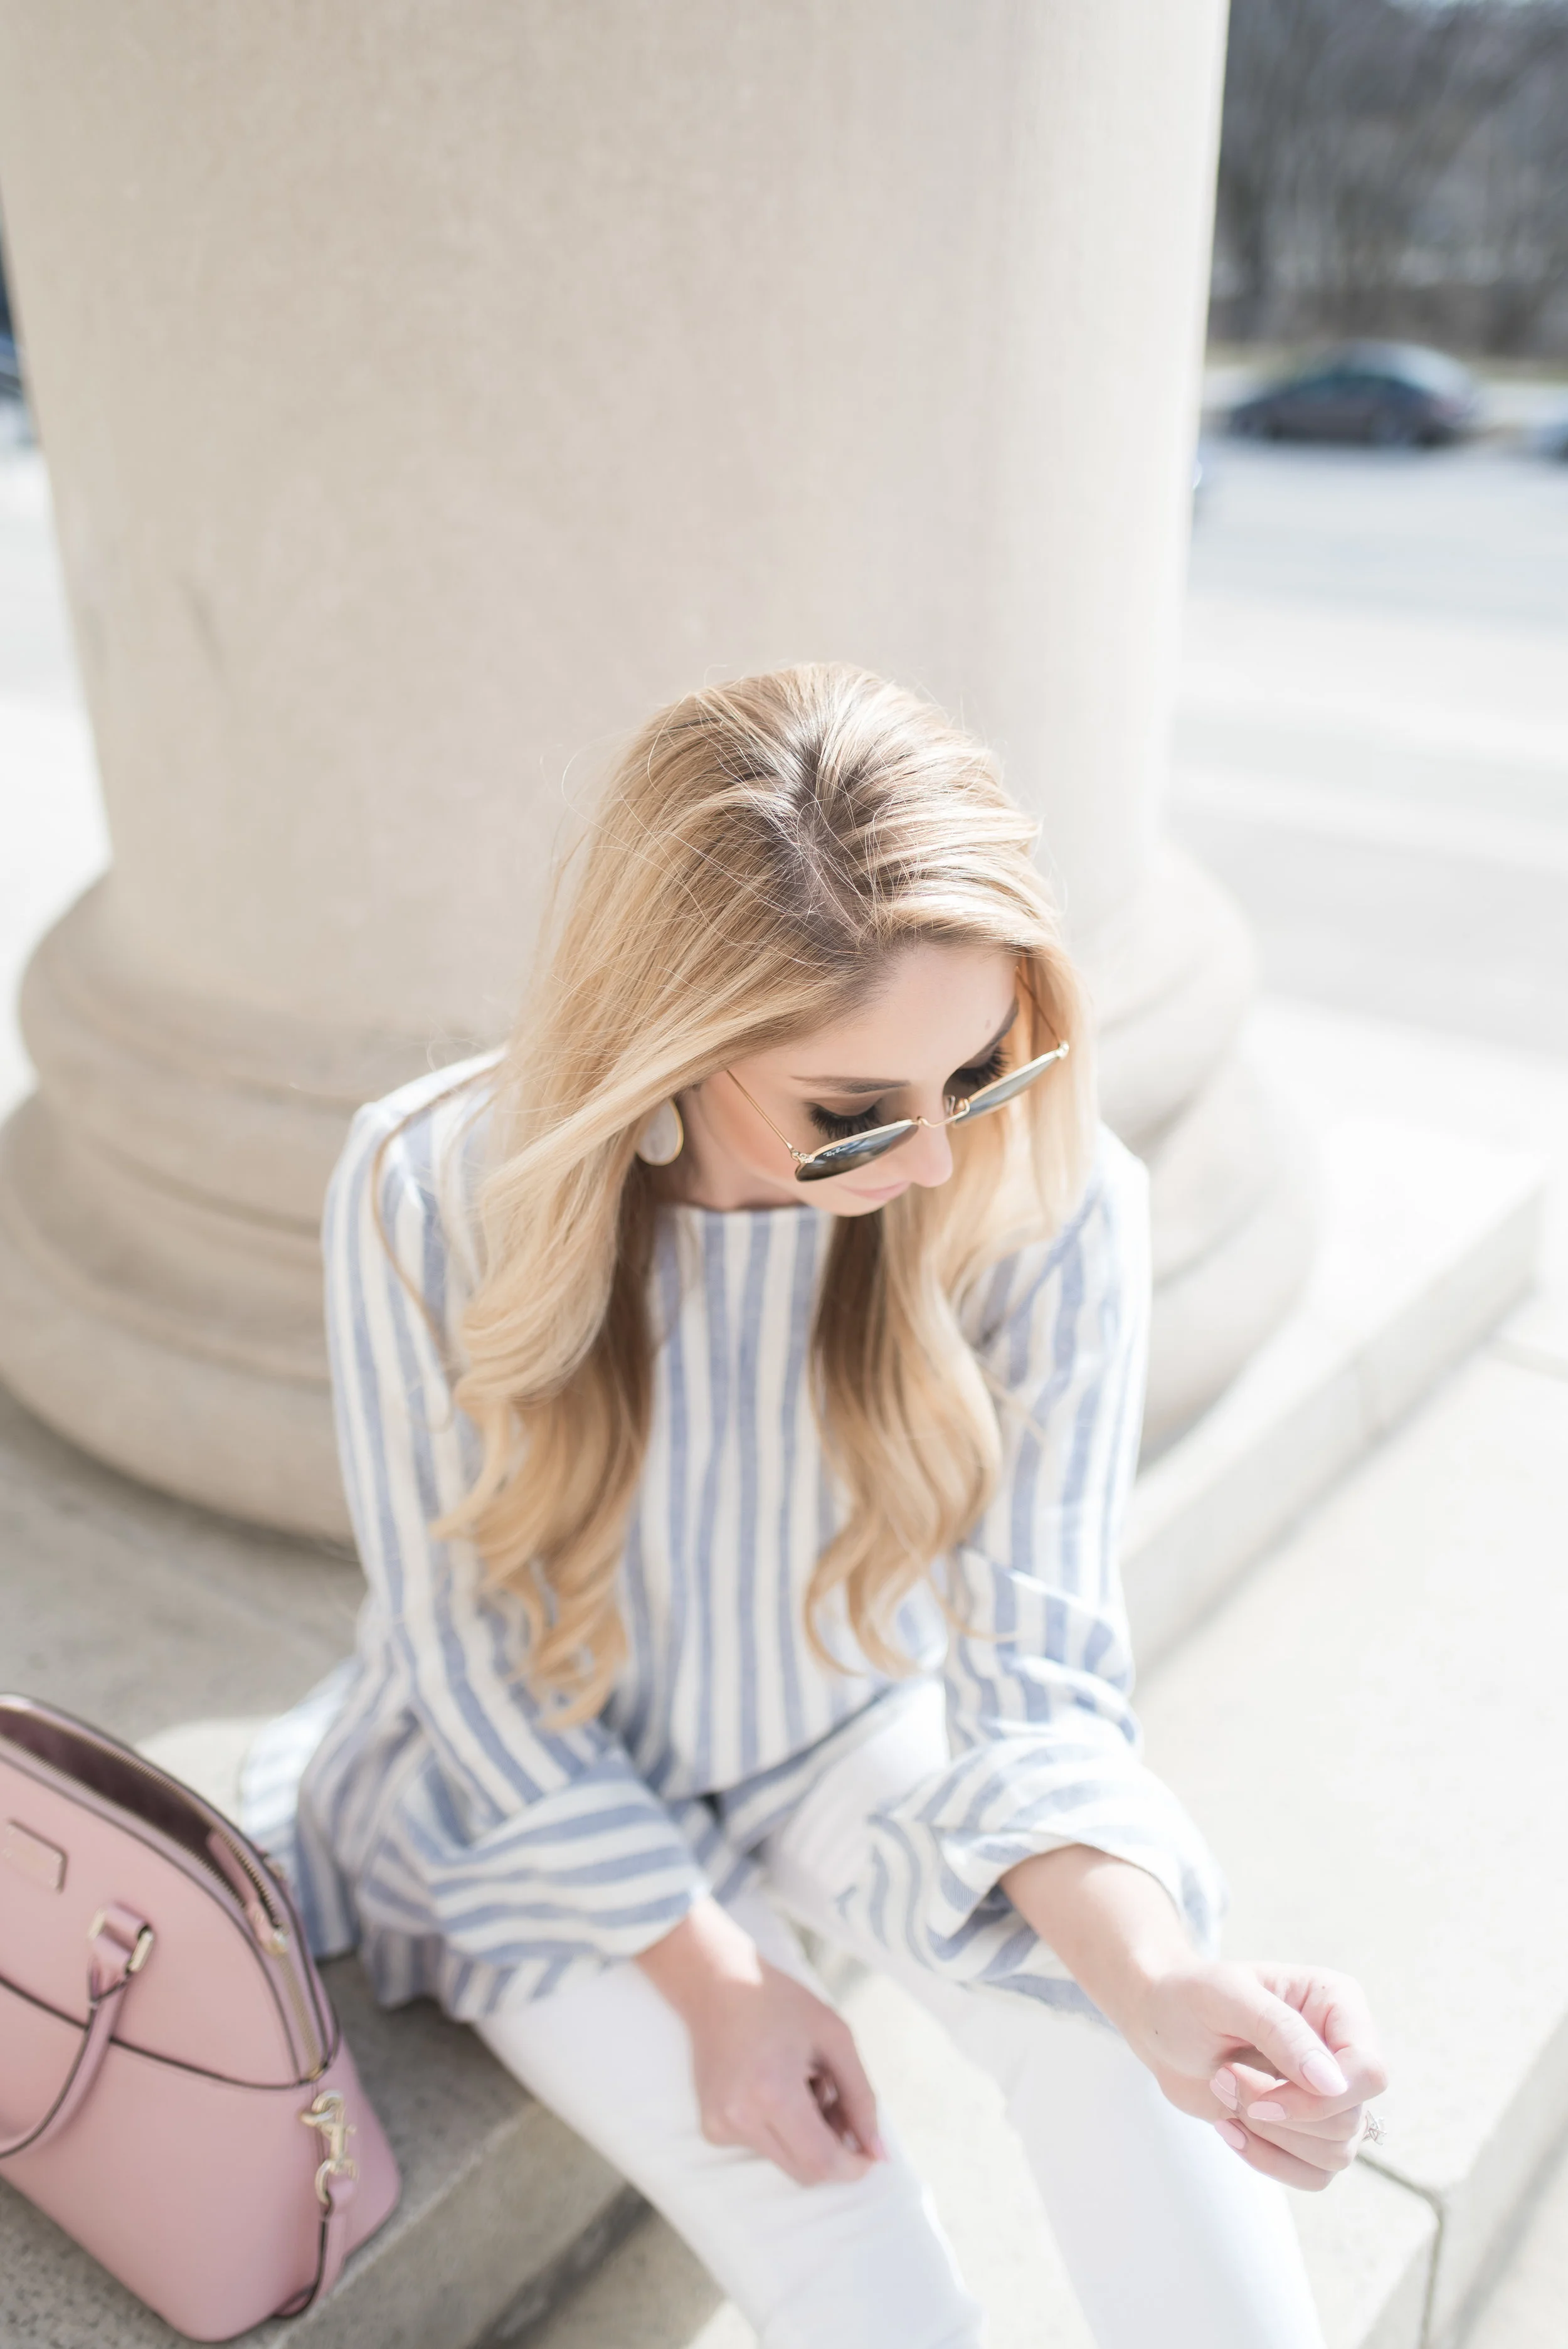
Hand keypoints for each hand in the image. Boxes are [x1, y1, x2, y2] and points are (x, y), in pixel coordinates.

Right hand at [637, 1898, 884, 2186]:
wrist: (717, 1984)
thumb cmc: (781, 2003)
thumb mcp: (835, 2038)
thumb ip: (862, 2098)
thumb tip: (880, 2154)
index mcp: (773, 2092)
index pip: (821, 2161)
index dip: (853, 2167)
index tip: (869, 2154)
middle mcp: (740, 2117)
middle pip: (804, 2171)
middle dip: (832, 2149)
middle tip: (836, 2101)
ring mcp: (720, 2126)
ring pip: (786, 2161)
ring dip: (807, 2137)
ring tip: (803, 2083)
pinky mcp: (711, 2128)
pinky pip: (762, 2148)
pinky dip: (782, 2129)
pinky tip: (776, 2086)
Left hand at [1126, 1959, 1387, 2192]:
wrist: (1161, 2029)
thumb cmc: (1190, 1998)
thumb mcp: (1225, 1997)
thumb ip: (1281, 2031)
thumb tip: (1332, 2084)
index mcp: (1338, 2004)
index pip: (1368, 2072)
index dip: (1320, 2099)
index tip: (1263, 2099)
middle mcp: (1344, 2051)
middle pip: (1350, 2120)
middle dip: (1278, 2113)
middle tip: (1223, 2076)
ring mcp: (1330, 2095)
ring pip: (1336, 2153)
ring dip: (1268, 2134)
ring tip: (1222, 2088)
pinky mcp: (1309, 2130)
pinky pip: (1314, 2176)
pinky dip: (1267, 2159)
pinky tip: (1229, 2127)